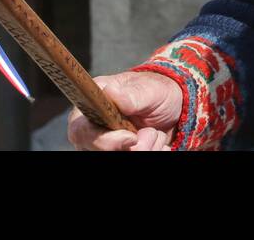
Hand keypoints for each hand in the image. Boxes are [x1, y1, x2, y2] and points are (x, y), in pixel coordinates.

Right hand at [67, 71, 182, 150]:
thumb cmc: (155, 93)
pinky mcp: (119, 152)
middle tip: (151, 132)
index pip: (81, 131)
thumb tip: (111, 92)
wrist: (172, 108)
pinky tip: (158, 143)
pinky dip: (151, 153)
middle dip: (132, 148)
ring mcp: (104, 145)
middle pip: (98, 152)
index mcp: (91, 106)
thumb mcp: (149, 90)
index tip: (132, 138)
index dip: (105, 141)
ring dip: (145, 149)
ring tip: (155, 133)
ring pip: (118, 158)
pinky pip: (133, 162)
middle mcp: (92, 130)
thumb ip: (132, 95)